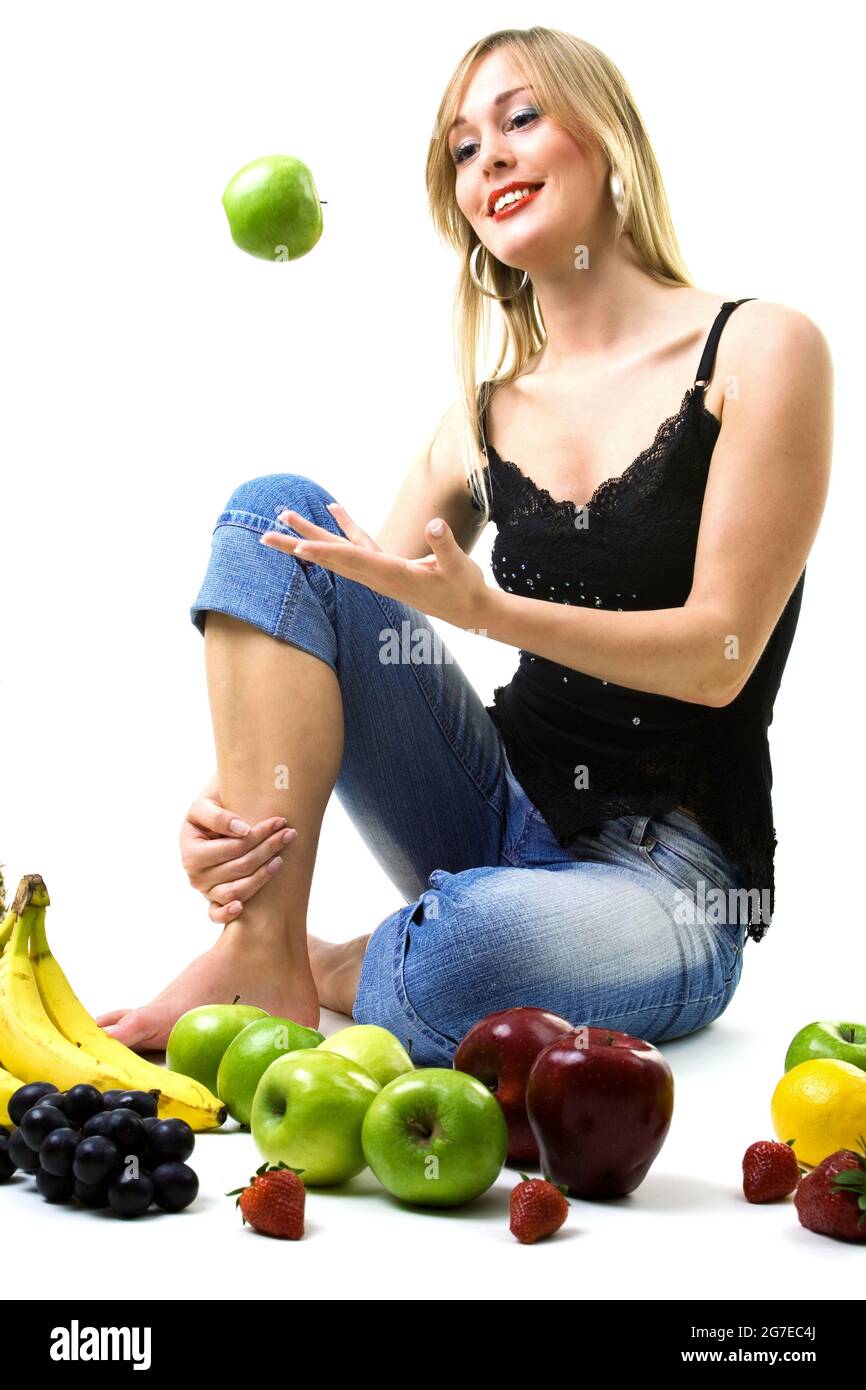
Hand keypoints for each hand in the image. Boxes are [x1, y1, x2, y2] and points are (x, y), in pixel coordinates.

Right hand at [179, 772, 296, 924]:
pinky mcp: (214, 902)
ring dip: (263, 876)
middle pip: (240, 867)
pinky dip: (228, 913)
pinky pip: (217, 915)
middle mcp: (195, 876)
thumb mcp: (204, 804)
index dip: (258, 835)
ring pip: (237, 891)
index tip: (279, 821)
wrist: (211, 821)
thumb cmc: (210, 810)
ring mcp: (206, 891)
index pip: (233, 847)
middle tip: (289, 833)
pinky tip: (242, 908)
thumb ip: (217, 816)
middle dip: (268, 849)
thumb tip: (242, 830)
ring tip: (281, 859)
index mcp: (191, 852)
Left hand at [261, 501, 490, 631]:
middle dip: (298, 546)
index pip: (352, 561)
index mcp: (391, 575)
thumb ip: (445, 547)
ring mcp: (377, 571)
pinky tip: (333, 509)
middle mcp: (376, 575)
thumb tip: (435, 525)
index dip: (326, 552)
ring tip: (285, 517)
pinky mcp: (384, 566)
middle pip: (331, 558)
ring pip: (337, 551)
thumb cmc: (463, 588)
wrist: (466, 610)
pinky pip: (357, 544)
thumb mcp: (459, 568)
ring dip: (310, 534)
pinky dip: (343, 527)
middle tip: (265, 537)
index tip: (299, 547)